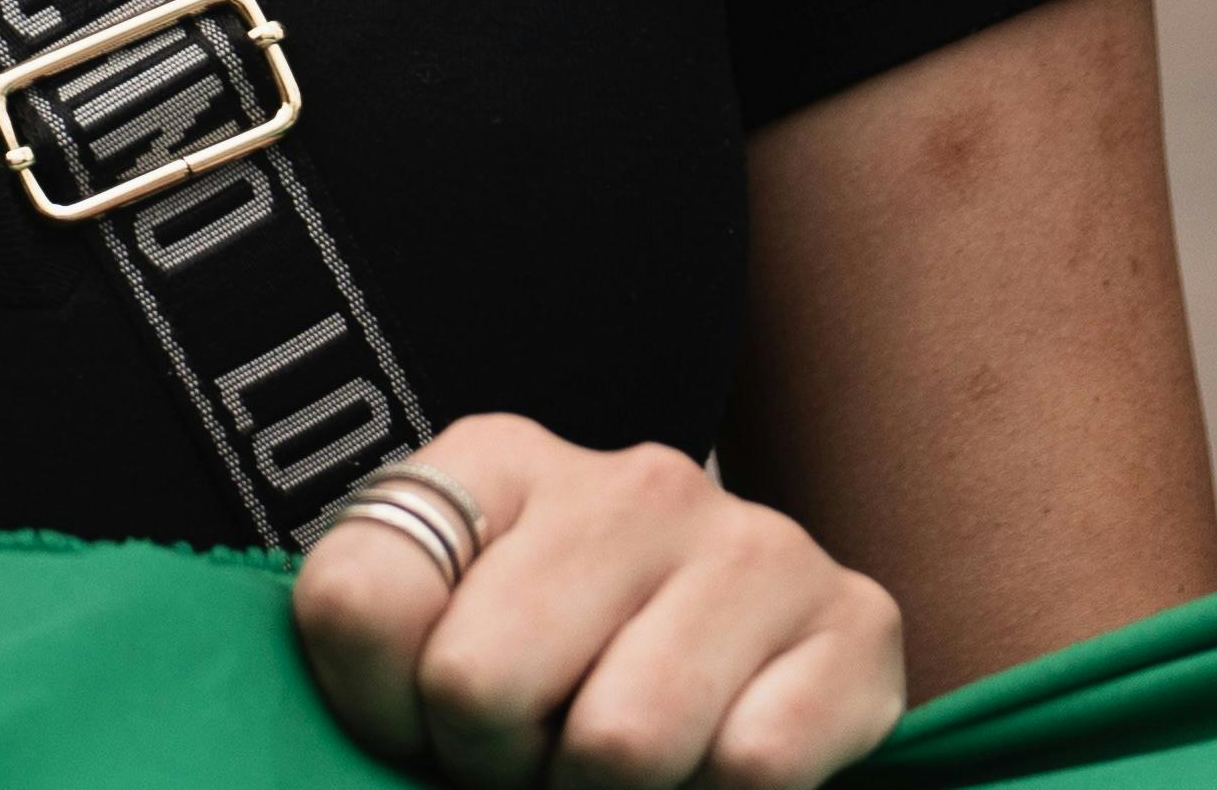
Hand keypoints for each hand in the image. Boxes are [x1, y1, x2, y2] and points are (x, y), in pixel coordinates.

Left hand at [291, 420, 909, 789]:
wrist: (755, 677)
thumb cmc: (558, 672)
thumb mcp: (434, 638)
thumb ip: (381, 648)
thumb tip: (404, 745)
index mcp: (499, 457)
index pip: (360, 603)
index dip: (379, 710)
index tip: (426, 724)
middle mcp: (634, 480)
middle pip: (480, 686)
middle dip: (495, 766)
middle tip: (535, 764)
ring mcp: (754, 542)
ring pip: (621, 743)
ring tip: (617, 769)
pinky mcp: (855, 622)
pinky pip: (750, 770)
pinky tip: (711, 766)